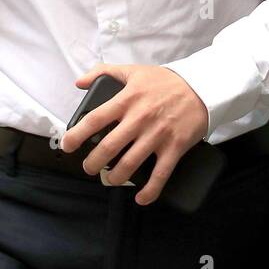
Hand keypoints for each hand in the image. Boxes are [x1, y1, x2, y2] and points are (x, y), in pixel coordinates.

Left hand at [60, 63, 208, 204]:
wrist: (201, 87)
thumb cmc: (165, 81)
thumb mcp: (133, 71)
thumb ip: (104, 72)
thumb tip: (79, 82)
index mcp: (127, 100)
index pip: (95, 119)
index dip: (77, 134)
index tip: (67, 145)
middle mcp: (139, 119)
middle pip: (108, 147)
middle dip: (93, 162)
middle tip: (88, 167)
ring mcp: (157, 135)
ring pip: (130, 163)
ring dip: (115, 177)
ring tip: (108, 179)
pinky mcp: (174, 147)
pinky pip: (160, 174)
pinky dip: (149, 190)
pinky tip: (141, 197)